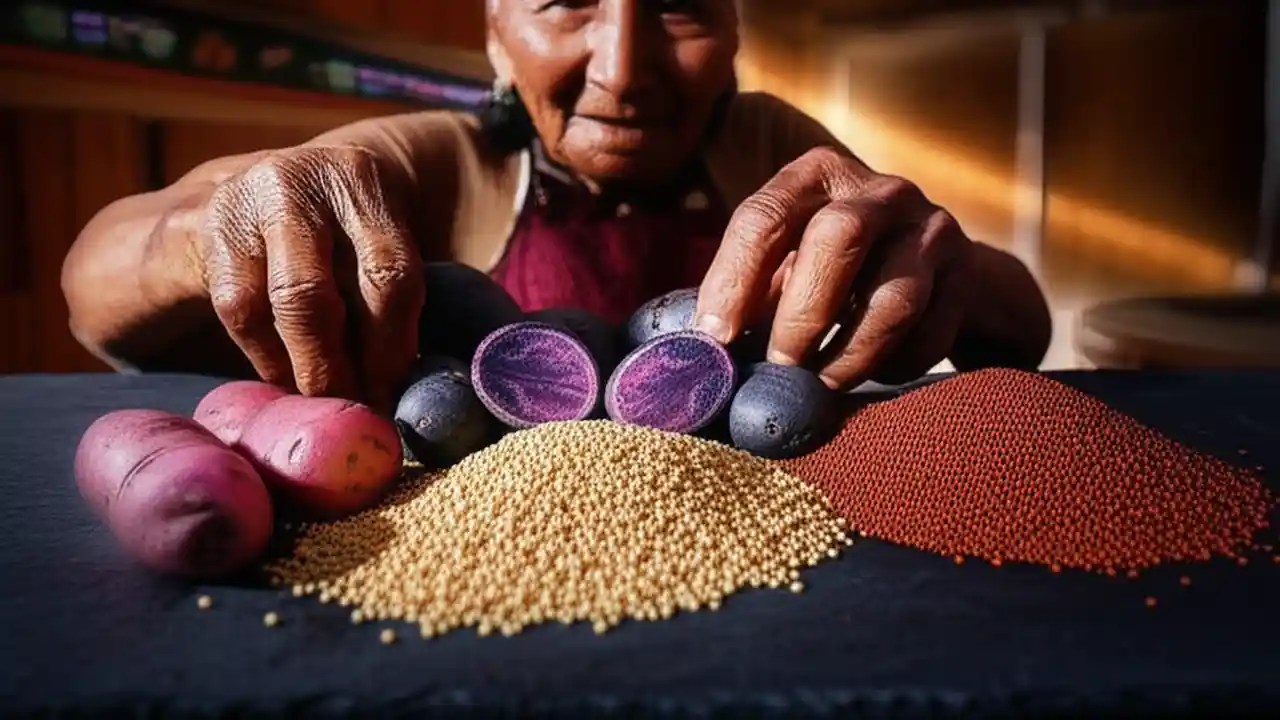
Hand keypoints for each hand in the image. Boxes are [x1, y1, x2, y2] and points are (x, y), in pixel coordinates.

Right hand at [200, 145, 423, 409]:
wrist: (278, 179)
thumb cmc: (354, 223)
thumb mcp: (390, 234)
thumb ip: (407, 290)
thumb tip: (421, 380)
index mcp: (362, 179)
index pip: (385, 272)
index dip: (390, 346)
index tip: (394, 392)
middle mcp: (299, 183)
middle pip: (312, 294)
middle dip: (333, 368)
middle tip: (353, 411)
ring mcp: (242, 203)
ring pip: (269, 305)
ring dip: (301, 367)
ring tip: (323, 403)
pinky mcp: (207, 230)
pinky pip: (240, 310)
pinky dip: (269, 355)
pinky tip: (289, 377)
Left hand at [694, 146, 977, 389]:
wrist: (925, 259)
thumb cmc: (828, 265)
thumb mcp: (786, 258)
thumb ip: (747, 291)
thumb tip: (701, 351)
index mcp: (816, 174)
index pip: (765, 216)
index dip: (734, 281)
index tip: (716, 338)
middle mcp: (880, 190)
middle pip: (840, 238)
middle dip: (802, 314)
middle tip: (780, 366)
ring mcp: (931, 227)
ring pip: (895, 297)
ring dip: (850, 353)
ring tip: (821, 384)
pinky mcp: (967, 273)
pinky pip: (933, 332)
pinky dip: (895, 365)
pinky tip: (870, 374)